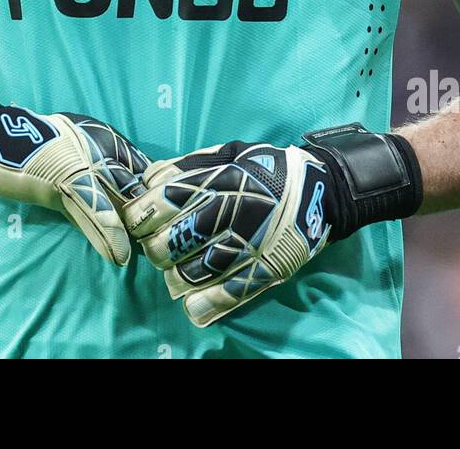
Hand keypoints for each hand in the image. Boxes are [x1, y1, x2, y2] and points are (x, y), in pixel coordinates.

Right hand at [0, 81, 150, 265]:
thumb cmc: (21, 147)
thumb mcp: (63, 161)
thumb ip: (87, 182)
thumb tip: (110, 211)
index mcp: (101, 139)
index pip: (138, 171)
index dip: (152, 199)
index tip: (162, 224)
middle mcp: (97, 147)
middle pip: (135, 186)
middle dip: (149, 217)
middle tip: (161, 246)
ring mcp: (81, 162)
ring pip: (118, 200)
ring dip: (133, 232)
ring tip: (146, 258)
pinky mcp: (62, 178)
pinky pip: (92, 208)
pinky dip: (107, 233)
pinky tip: (119, 254)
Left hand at [122, 140, 335, 325]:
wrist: (322, 190)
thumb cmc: (266, 169)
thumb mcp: (229, 153)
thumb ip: (188, 165)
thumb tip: (148, 178)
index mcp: (216, 179)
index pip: (161, 202)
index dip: (139, 216)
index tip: (137, 221)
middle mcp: (229, 211)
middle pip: (170, 242)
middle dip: (156, 248)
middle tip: (159, 247)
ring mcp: (247, 244)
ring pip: (192, 271)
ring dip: (175, 276)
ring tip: (175, 271)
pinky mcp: (265, 269)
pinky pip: (228, 293)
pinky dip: (204, 303)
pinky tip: (192, 306)